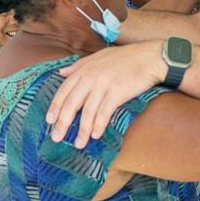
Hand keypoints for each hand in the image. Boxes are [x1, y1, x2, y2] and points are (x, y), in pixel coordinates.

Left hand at [47, 38, 166, 147]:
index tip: (49, 121)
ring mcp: (104, 84)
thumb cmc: (126, 58)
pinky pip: (104, 112)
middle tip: (57, 137)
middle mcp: (91, 76)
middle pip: (72, 103)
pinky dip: (99, 125)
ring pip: (87, 111)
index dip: (55, 106)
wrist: (150, 57)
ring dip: (82, 130)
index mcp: (85, 69)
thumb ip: (79, 65)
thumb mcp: (99, 56)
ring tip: (79, 144)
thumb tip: (61, 73)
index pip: (64, 90)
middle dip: (63, 122)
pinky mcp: (117, 92)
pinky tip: (95, 135)